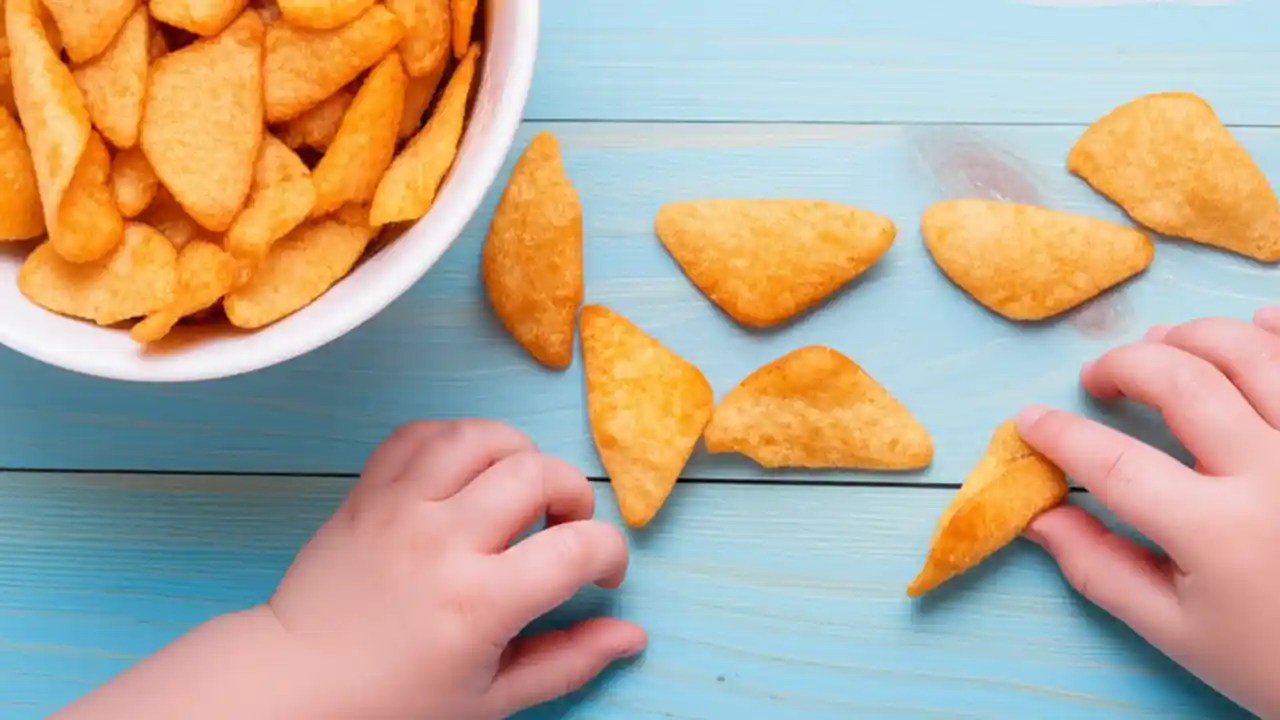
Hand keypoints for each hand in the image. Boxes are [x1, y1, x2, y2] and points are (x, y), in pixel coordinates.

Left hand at [267, 419, 645, 718]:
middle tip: (564, 529)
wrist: (296, 685)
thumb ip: (568, 662)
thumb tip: (632, 636)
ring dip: (517, 453)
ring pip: (479, 436)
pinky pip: (419, 433)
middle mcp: (443, 542)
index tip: (601, 574)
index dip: (611, 554)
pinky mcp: (369, 492)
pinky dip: (455, 440)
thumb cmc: (392, 704)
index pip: (579, 548)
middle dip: (573, 494)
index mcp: (480, 603)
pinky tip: (466, 472)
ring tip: (518, 490)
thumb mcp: (491, 700)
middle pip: (537, 473)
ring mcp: (401, 508)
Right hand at [1016, 308, 1279, 717]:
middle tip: (1099, 379)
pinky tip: (1252, 323)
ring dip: (1193, 336)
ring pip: (1250, 353)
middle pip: (1181, 381)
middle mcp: (1271, 474)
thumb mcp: (1179, 632)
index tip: (1030, 421)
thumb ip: (1102, 570)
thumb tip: (1036, 519)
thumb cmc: (1274, 657)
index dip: (1060, 435)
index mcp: (1217, 531)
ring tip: (1162, 346)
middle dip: (1123, 365)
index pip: (1113, 465)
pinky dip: (1277, 328)